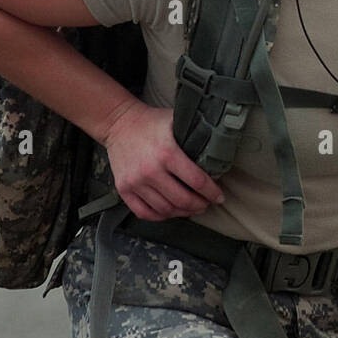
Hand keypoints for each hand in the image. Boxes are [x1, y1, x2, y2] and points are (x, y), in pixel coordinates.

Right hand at [102, 100, 225, 221]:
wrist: (118, 123)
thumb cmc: (151, 122)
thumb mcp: (176, 121)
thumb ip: (195, 134)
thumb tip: (218, 148)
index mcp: (167, 153)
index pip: (197, 181)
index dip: (212, 192)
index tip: (219, 197)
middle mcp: (150, 171)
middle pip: (182, 200)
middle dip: (200, 205)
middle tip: (207, 204)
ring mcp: (135, 182)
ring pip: (165, 209)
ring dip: (182, 213)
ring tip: (191, 209)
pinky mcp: (123, 189)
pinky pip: (144, 212)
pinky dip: (160, 216)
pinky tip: (170, 212)